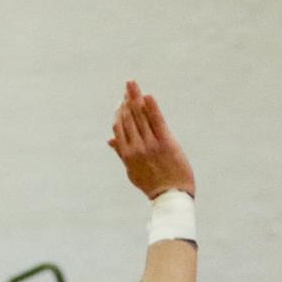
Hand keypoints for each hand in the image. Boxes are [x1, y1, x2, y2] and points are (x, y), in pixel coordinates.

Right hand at [108, 80, 195, 199]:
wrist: (172, 197)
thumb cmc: (153, 185)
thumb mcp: (132, 172)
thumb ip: (121, 154)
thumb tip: (109, 140)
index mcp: (127, 154)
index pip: (119, 127)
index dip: (119, 112)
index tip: (121, 101)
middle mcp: (136, 147)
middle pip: (129, 118)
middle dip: (127, 100)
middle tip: (129, 86)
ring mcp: (151, 144)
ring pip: (140, 116)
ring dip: (135, 98)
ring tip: (133, 85)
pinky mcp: (166, 143)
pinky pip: (157, 121)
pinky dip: (152, 107)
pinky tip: (148, 96)